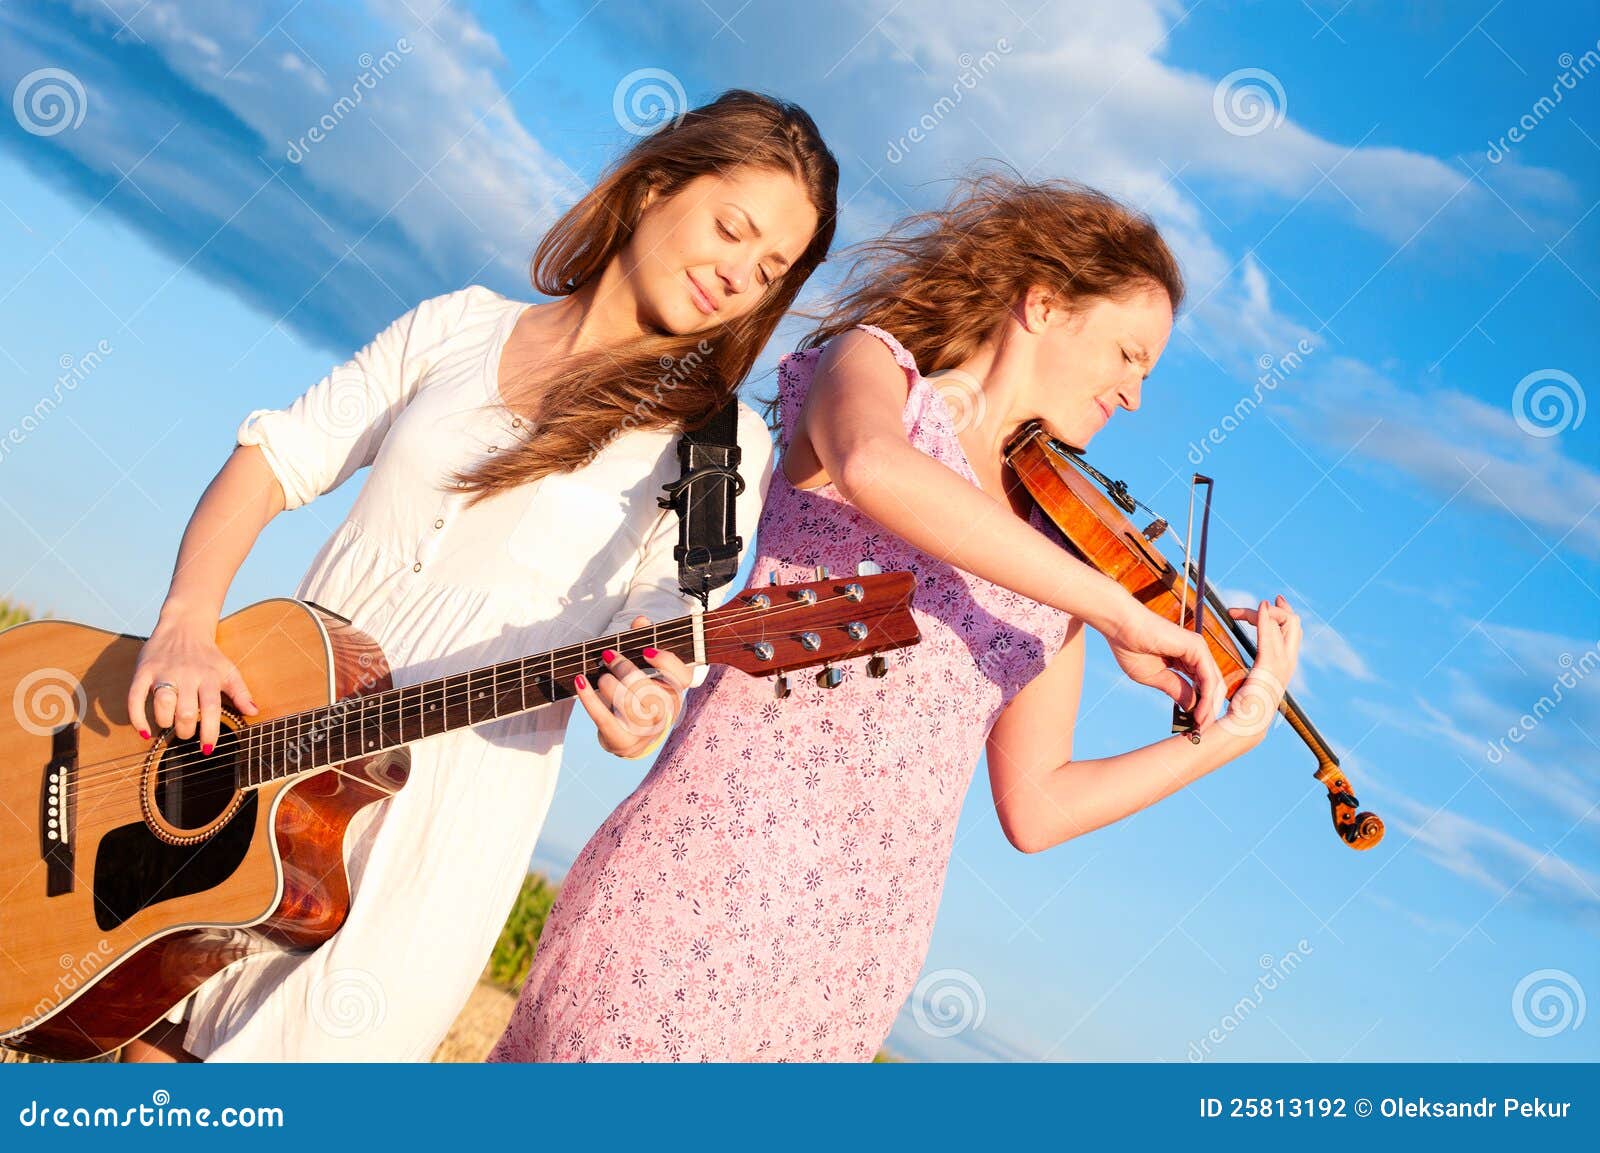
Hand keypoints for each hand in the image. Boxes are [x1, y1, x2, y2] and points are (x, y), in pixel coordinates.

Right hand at [128, 611, 258, 750]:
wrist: (183, 626)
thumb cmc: (208, 655)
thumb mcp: (228, 670)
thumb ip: (241, 692)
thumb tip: (254, 712)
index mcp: (209, 677)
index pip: (211, 708)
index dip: (209, 732)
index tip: (207, 748)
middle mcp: (186, 675)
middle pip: (186, 711)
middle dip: (186, 731)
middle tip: (187, 733)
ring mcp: (163, 672)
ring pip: (162, 703)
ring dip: (165, 722)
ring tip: (170, 725)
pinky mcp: (143, 671)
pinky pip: (135, 697)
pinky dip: (137, 717)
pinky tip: (144, 731)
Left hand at [572, 616, 693, 757]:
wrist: (630, 737)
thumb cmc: (637, 695)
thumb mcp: (643, 671)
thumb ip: (644, 643)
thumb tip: (640, 620)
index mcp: (675, 693)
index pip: (682, 677)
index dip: (666, 663)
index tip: (646, 650)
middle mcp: (665, 714)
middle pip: (648, 690)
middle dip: (625, 669)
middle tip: (608, 655)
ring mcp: (645, 731)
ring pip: (627, 705)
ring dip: (609, 685)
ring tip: (601, 676)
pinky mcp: (623, 742)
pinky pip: (604, 719)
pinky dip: (589, 698)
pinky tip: (580, 681)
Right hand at [1101, 597, 1226, 732]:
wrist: (1120, 627)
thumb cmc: (1131, 647)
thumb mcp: (1154, 677)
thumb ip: (1175, 689)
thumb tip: (1191, 708)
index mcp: (1186, 660)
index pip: (1201, 687)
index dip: (1199, 708)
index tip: (1192, 728)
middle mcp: (1196, 654)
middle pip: (1212, 688)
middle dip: (1208, 712)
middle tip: (1200, 732)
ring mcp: (1199, 650)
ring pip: (1214, 685)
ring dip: (1209, 709)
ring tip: (1200, 728)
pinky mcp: (1197, 648)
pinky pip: (1208, 679)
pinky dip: (1206, 699)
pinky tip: (1199, 714)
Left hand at [1220, 595, 1301, 743]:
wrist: (1243, 726)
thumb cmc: (1243, 708)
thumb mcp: (1253, 682)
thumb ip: (1257, 669)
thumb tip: (1253, 664)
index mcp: (1284, 666)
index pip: (1292, 632)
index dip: (1282, 615)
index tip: (1264, 605)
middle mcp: (1287, 663)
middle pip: (1295, 625)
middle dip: (1282, 608)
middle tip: (1268, 600)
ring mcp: (1281, 665)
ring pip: (1286, 624)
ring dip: (1266, 612)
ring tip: (1244, 609)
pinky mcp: (1268, 667)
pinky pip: (1269, 636)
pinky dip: (1264, 619)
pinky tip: (1257, 608)